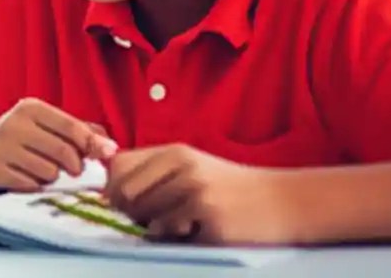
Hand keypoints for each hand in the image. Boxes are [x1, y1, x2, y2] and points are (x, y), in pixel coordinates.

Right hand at [0, 97, 117, 190]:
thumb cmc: (23, 134)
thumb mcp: (47, 123)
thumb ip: (80, 131)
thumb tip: (111, 148)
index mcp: (30, 108)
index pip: (70, 126)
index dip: (92, 143)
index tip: (107, 154)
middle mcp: (14, 125)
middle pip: (63, 152)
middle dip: (76, 165)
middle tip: (75, 170)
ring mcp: (2, 149)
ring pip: (49, 172)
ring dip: (54, 177)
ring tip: (44, 170)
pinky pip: (31, 186)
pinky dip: (36, 185)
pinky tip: (28, 177)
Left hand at [105, 144, 298, 243]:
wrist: (282, 202)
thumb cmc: (230, 187)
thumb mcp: (190, 167)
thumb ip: (152, 174)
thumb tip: (108, 194)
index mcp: (173, 152)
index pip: (119, 168)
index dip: (115, 189)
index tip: (126, 203)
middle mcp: (182, 167)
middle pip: (126, 195)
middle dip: (132, 213)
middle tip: (155, 218)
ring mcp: (196, 191)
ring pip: (146, 218)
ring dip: (157, 228)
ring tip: (184, 222)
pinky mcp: (209, 217)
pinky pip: (170, 235)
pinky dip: (178, 238)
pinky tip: (200, 229)